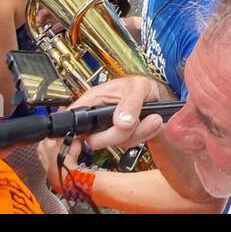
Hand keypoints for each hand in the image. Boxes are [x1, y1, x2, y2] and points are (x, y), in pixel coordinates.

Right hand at [53, 75, 168, 151]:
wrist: (156, 97)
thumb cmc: (142, 86)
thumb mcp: (139, 86)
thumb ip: (130, 102)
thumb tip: (121, 121)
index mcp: (95, 99)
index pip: (74, 117)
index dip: (73, 131)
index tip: (85, 139)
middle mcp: (98, 116)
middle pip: (95, 140)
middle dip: (120, 133)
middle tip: (134, 120)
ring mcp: (109, 129)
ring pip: (115, 144)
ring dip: (137, 133)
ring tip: (149, 117)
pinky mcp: (121, 138)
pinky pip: (129, 145)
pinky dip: (143, 135)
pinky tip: (149, 122)